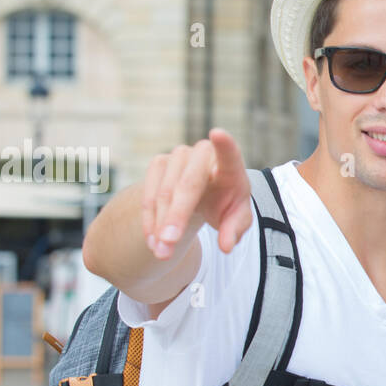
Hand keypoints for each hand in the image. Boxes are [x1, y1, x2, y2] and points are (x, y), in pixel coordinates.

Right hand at [142, 128, 253, 259]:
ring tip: (161, 252)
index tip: (218, 133)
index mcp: (230, 166)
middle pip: (188, 184)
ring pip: (165, 192)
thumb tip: (226, 246)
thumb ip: (234, 231)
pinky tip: (152, 241)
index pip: (229, 154)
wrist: (205, 194)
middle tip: (169, 243)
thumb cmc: (226, 205)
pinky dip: (150, 220)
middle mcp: (203, 155)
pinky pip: (149, 194)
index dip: (225, 144)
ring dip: (160, 224)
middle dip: (177, 216)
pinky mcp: (159, 164)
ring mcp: (178, 156)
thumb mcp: (236, 220)